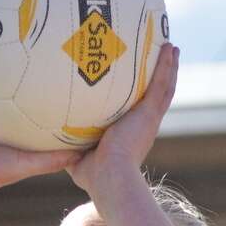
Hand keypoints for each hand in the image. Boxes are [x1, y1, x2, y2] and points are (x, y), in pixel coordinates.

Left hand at [68, 43, 177, 196]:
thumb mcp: (80, 157)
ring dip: (169, 67)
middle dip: (162, 76)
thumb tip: (54, 142)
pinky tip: (169, 50)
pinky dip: (166, 67)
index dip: (144, 97)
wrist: (109, 177)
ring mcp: (149, 118)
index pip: (141, 111)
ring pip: (165, 87)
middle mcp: (145, 125)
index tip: (143, 83)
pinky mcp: (149, 113)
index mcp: (133, 135)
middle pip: (159, 95)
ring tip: (171, 48)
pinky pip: (161, 84)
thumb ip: (72, 146)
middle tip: (166, 57)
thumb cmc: (94, 175)